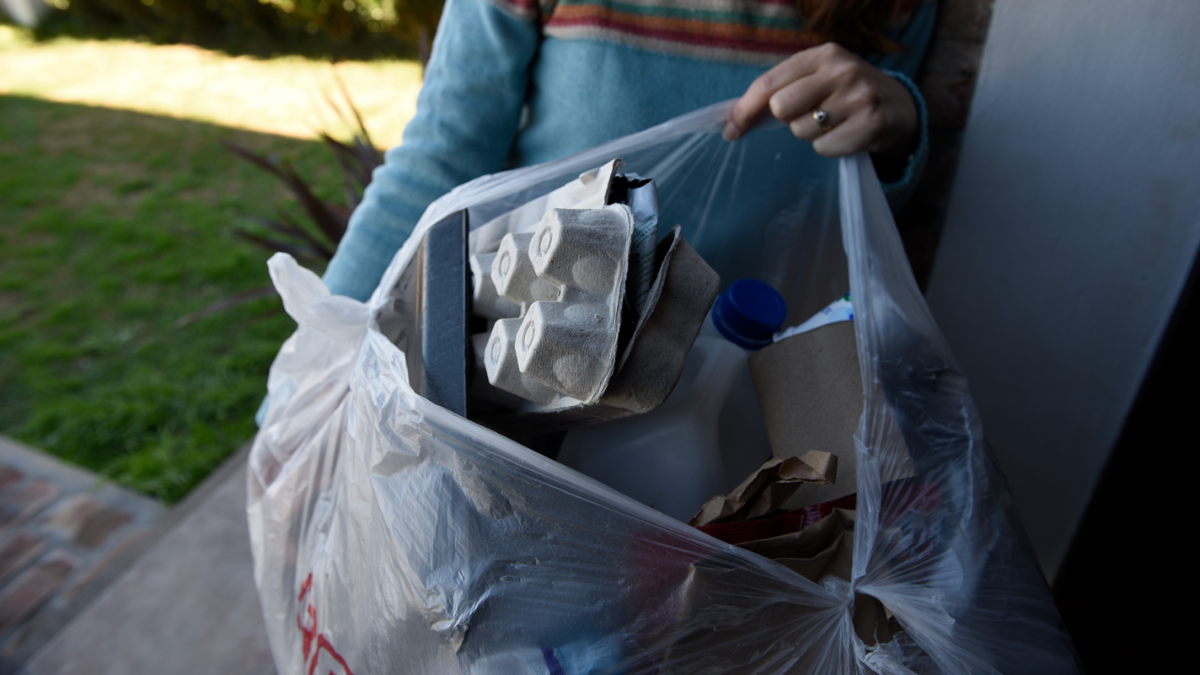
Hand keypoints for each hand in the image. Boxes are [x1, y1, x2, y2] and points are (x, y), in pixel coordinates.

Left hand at [723, 43, 917, 165]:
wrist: (899, 107)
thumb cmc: (845, 94)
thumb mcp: (818, 79)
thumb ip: (780, 90)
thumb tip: (732, 121)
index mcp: (823, 55)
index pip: (768, 83)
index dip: (744, 110)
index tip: (731, 130)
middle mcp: (842, 70)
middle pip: (781, 107)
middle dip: (788, 119)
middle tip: (809, 116)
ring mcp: (859, 97)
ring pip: (801, 130)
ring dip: (811, 134)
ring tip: (833, 123)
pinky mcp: (872, 124)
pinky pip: (824, 148)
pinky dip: (829, 148)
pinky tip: (846, 136)